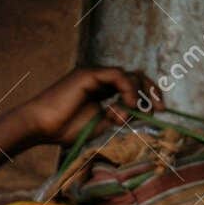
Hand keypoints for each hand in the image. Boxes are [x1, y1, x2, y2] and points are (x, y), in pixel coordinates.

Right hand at [3, 67, 159, 147]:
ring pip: (129, 75)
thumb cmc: (68, 130)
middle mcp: (100, 79)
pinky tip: (125, 107)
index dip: (149, 95)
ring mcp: (94, 75)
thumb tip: (143, 115)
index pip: (134, 85)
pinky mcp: (89, 74)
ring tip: (133, 113)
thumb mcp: (104, 126)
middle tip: (159, 108)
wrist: (43, 127)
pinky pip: (119, 76)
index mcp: (103, 90)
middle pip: (136, 76)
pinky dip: (128, 90)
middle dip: (151, 91)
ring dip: (138, 95)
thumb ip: (122, 119)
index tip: (160, 110)